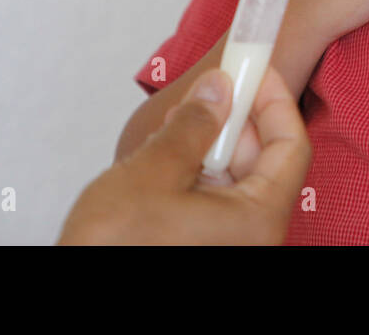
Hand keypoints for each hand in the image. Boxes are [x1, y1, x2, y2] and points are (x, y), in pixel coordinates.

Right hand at [57, 66, 308, 244]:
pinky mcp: (205, 248)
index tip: (253, 68)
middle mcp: (254, 238)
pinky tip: (169, 159)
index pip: (291, 145)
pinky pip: (216, 202)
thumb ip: (192, 125)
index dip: (274, 100)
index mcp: (258, 220)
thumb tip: (218, 89)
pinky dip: (199, 174)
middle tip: (209, 89)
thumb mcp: (153, 172)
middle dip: (237, 120)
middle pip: (265, 161)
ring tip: (178, 125)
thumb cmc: (115, 249)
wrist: (77, 300)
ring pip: (237, 181)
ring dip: (213, 146)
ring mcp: (231, 245)